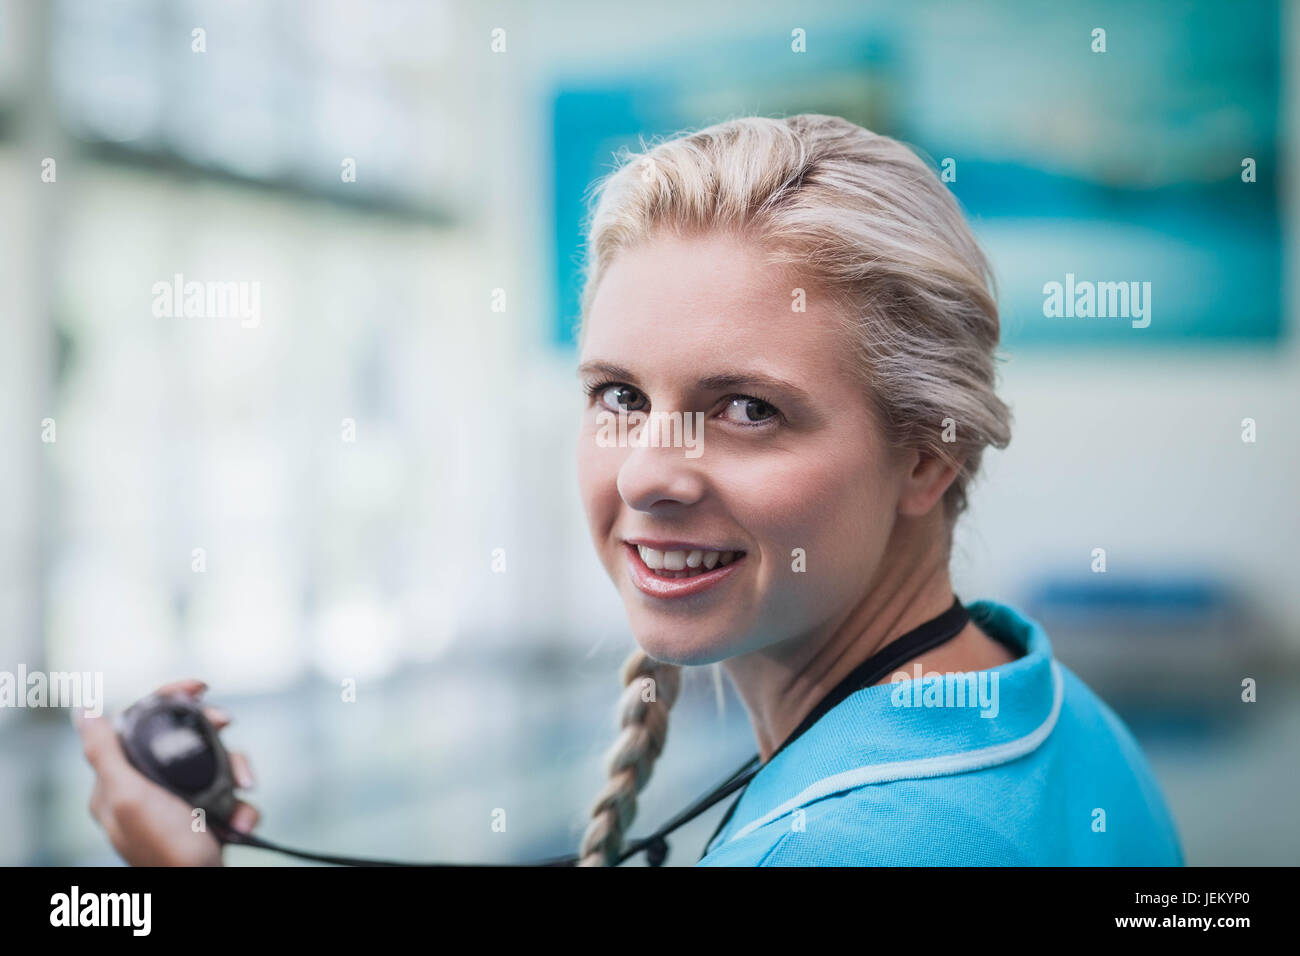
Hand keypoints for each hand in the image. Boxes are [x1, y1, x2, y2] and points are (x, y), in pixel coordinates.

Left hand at [77, 678, 260, 865]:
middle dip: (212, 732)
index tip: (199, 687)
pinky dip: (241, 804)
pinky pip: (228, 792)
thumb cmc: (165, 849)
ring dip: (234, 772)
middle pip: (183, 738)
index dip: (169, 698)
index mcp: (119, 782)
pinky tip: (241, 819)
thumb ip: (104, 753)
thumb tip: (83, 711)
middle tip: (227, 723)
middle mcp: (146, 789)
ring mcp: (177, 802)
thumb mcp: (129, 796)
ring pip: (212, 762)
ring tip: (242, 788)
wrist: (203, 887)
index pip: (139, 723)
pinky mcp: (204, 815)